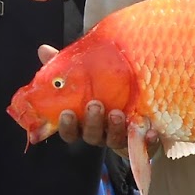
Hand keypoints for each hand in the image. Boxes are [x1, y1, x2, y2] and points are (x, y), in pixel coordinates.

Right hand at [37, 44, 158, 154]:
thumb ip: (65, 67)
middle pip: (91, 136)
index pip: (70, 132)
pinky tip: (150, 131)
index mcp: (83, 123)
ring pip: (114, 139)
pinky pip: (145, 145)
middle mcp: (100, 134)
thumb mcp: (83, 80)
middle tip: (95, 105)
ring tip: (117, 113)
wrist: (135, 109)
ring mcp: (120, 138)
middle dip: (92, 122)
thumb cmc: (102, 94)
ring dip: (114, 128)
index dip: (68, 126)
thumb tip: (44, 49)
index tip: (68, 113)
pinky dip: (147, 140)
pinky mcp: (142, 141)